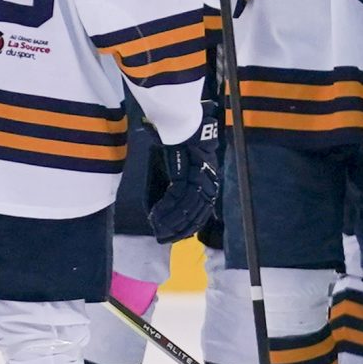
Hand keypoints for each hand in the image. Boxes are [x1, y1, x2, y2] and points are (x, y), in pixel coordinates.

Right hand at [148, 114, 223, 242]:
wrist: (180, 124)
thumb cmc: (176, 146)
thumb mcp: (173, 171)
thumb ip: (171, 191)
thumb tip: (161, 212)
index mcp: (208, 183)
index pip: (202, 213)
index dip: (189, 228)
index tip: (175, 237)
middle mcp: (208, 183)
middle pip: (196, 215)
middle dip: (178, 230)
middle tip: (163, 239)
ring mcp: (200, 179)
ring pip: (187, 209)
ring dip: (170, 222)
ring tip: (157, 231)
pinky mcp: (188, 172)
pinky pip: (177, 197)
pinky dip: (165, 209)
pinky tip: (154, 217)